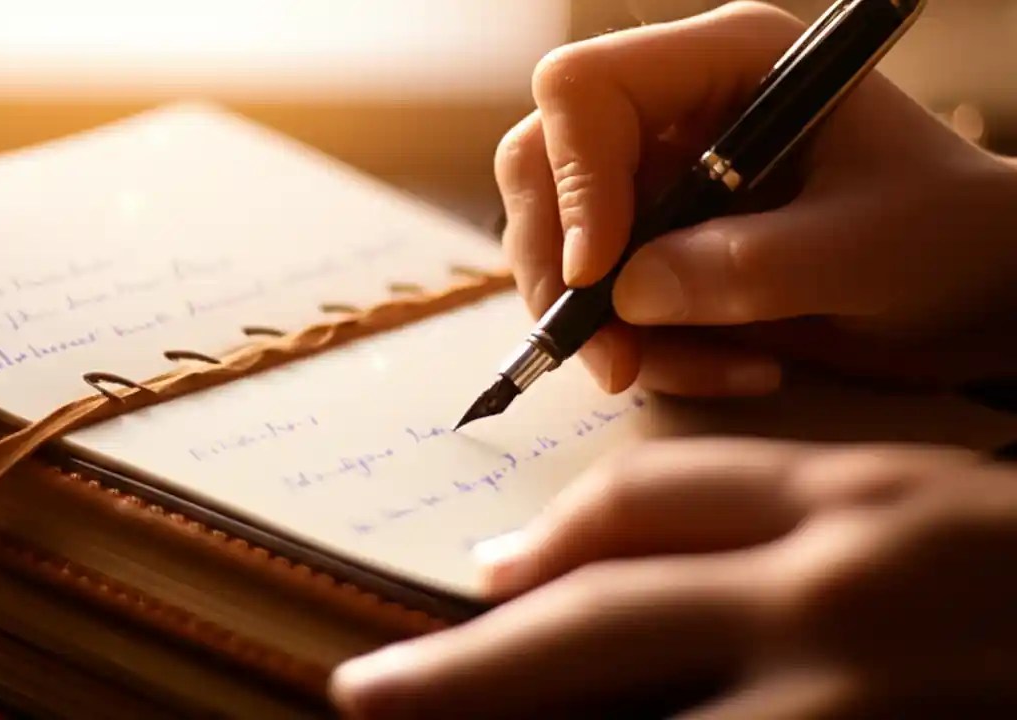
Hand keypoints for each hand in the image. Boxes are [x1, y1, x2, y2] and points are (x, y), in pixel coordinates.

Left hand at [329, 439, 1016, 717]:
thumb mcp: (913, 494)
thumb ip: (772, 512)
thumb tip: (593, 551)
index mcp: (845, 500)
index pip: (649, 506)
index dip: (547, 543)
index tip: (481, 580)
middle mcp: (834, 595)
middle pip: (605, 622)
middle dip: (471, 669)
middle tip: (368, 694)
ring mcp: (856, 698)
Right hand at [498, 1, 1016, 397]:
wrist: (975, 291)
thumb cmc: (946, 239)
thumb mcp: (860, 251)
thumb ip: (740, 268)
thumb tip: (625, 296)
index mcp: (724, 62)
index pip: (583, 91)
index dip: (573, 180)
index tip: (598, 275)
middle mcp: (674, 111)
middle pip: (540, 165)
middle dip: (562, 272)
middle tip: (612, 360)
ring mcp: (660, 179)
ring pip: (559, 246)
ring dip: (616, 332)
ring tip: (719, 369)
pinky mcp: (659, 244)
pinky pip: (604, 302)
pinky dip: (652, 353)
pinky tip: (735, 368)